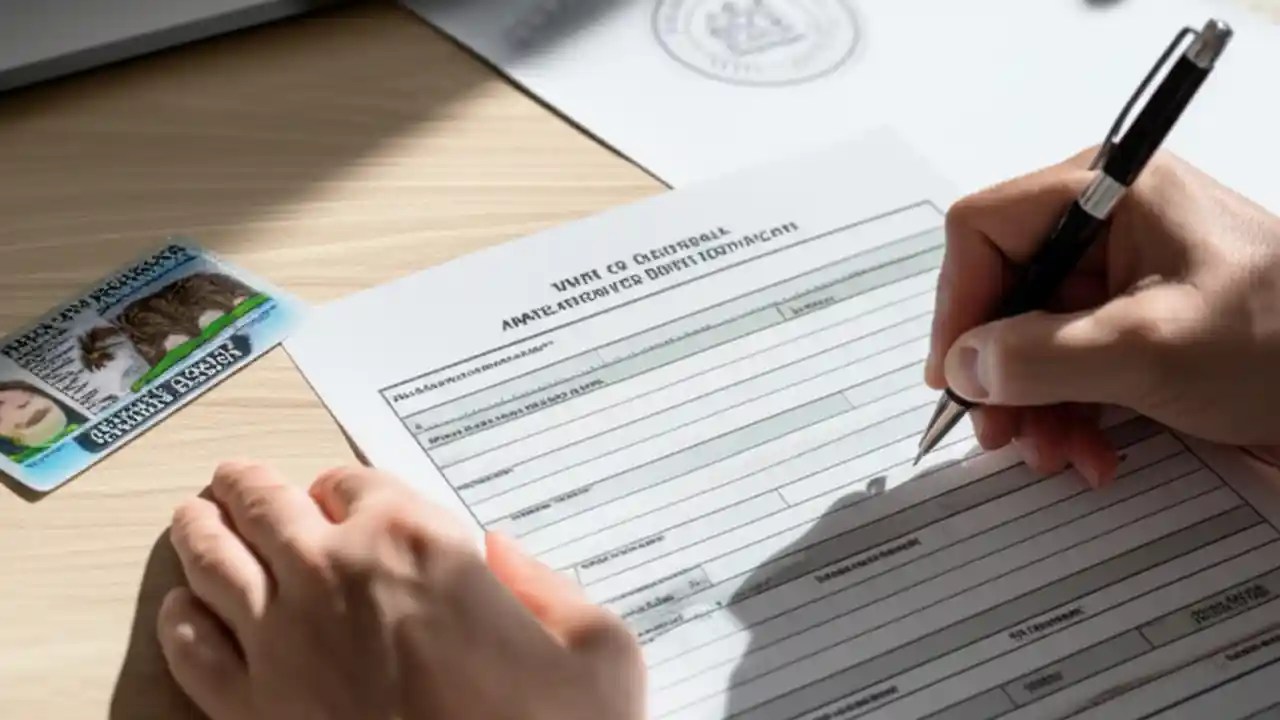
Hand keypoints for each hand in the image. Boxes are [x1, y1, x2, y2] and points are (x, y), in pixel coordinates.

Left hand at [157, 463, 644, 719]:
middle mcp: (338, 575)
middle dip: (249, 487)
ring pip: (214, 562)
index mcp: (417, 542)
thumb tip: (504, 557)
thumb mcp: (598, 646)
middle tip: (234, 478)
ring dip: (199, 531)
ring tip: (192, 517)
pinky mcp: (255, 711)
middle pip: (267, 505)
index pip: (353, 482)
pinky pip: (192, 650)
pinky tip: (181, 611)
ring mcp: (284, 643)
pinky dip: (181, 620)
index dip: (344, 486)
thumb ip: (549, 587)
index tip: (340, 495)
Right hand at [926, 149, 1279, 485]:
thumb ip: (1040, 356)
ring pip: (1029, 337)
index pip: (983, 230)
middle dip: (1000, 372)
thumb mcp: (1148, 350)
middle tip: (1001, 432)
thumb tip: (962, 368)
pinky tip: (1089, 451)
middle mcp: (1103, 223)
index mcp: (1106, 192)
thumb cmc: (1279, 339)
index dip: (959, 304)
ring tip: (1055, 454)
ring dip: (1033, 404)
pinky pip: (1068, 361)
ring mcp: (1119, 274)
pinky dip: (1068, 411)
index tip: (957, 375)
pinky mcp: (1133, 319)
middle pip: (1002, 292)